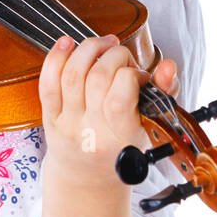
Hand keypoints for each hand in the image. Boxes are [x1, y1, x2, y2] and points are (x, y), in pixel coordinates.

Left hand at [38, 34, 178, 188]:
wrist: (87, 174)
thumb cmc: (123, 146)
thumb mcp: (150, 125)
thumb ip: (164, 93)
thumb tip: (168, 66)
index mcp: (121, 136)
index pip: (120, 97)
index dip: (131, 74)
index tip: (138, 74)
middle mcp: (91, 132)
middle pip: (97, 78)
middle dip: (113, 55)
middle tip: (121, 58)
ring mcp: (67, 124)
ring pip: (72, 75)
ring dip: (89, 49)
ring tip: (103, 45)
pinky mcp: (49, 117)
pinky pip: (47, 82)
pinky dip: (56, 57)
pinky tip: (67, 42)